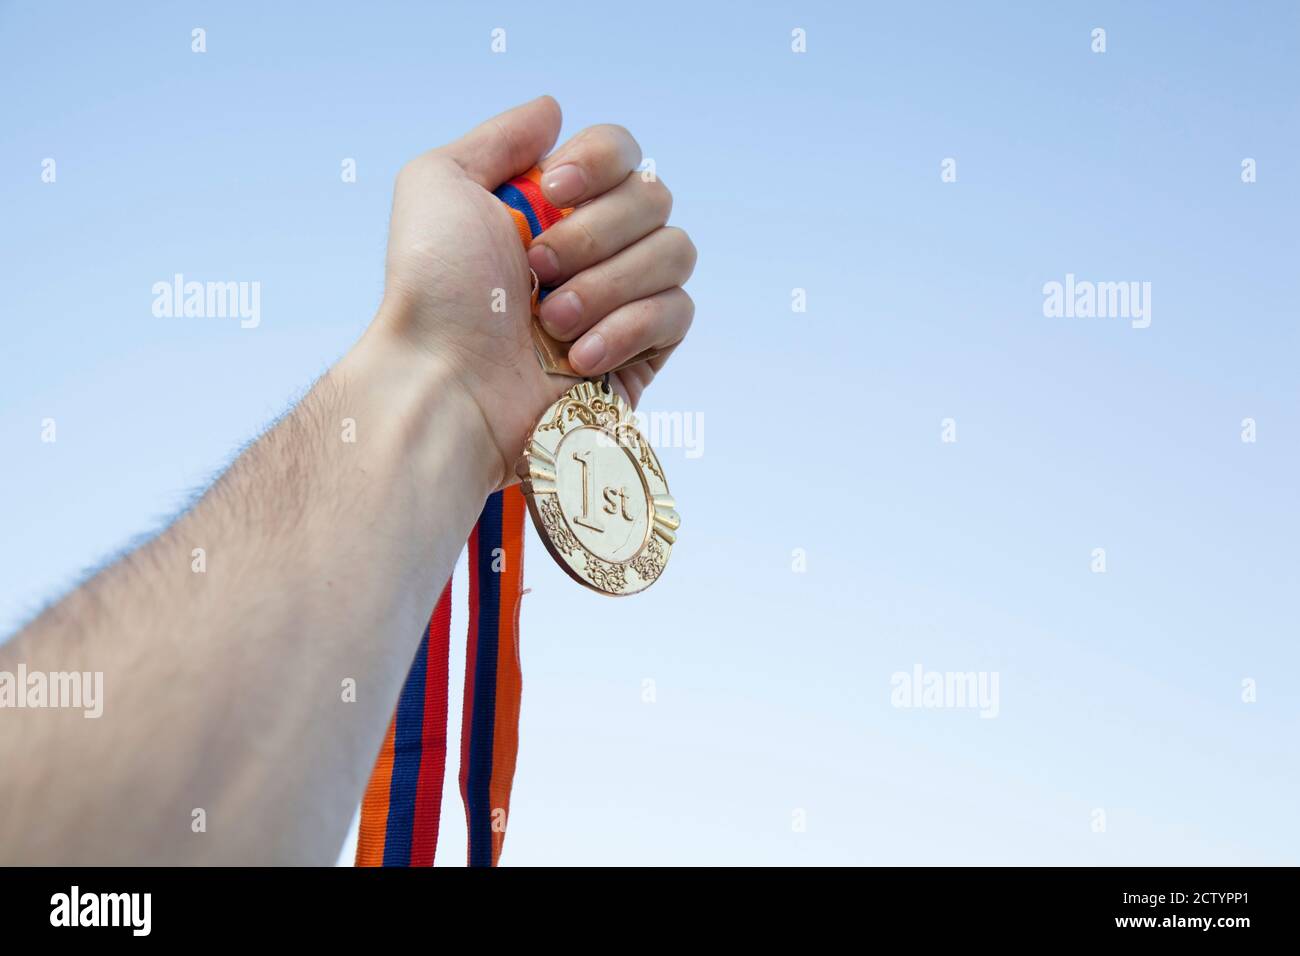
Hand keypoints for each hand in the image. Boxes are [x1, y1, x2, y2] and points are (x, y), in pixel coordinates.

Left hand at [374, 96, 696, 487]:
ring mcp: (622, 299)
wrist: (447, 384)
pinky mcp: (643, 353)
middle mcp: (593, 246)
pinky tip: (579, 356)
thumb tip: (556, 110)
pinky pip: (678, 313)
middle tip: (537, 268)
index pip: (621, 151)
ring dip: (608, 283)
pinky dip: (628, 328)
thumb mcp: (438, 185)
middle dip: (594, 233)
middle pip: (653, 197)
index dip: (599, 161)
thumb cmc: (434, 291)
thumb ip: (500, 137)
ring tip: (553, 321)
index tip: (553, 191)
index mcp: (553, 205)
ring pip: (675, 251)